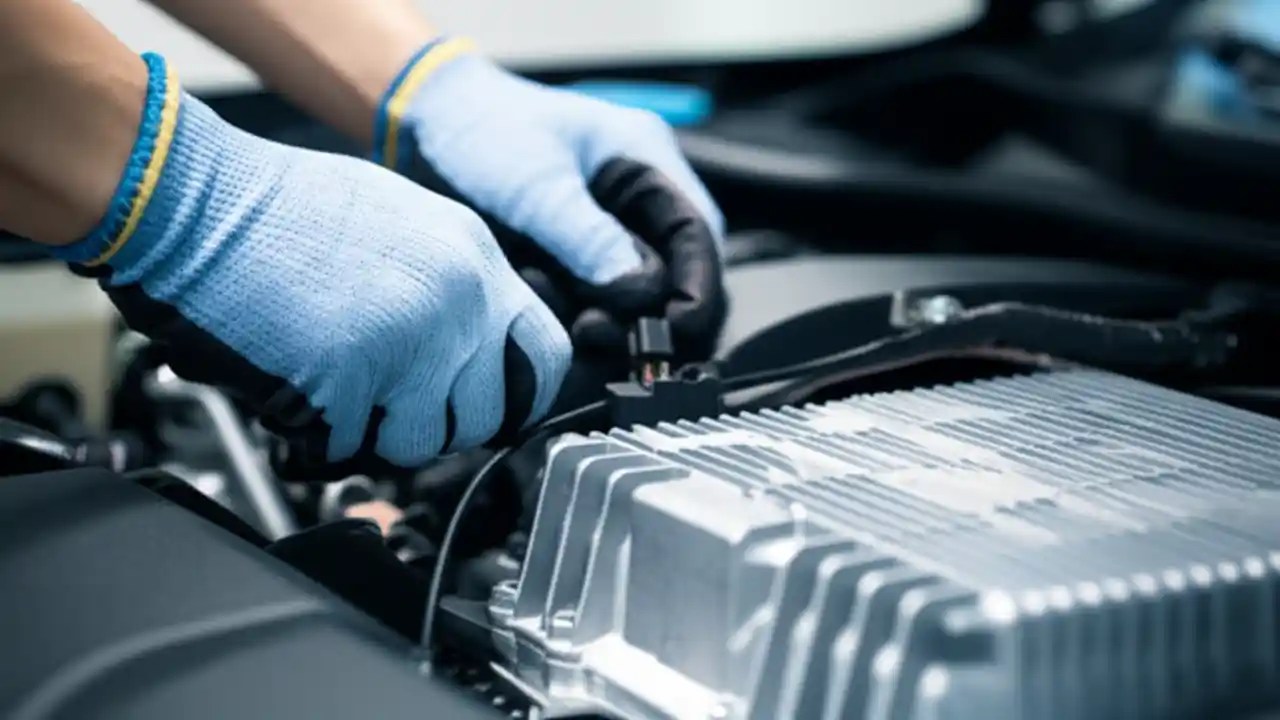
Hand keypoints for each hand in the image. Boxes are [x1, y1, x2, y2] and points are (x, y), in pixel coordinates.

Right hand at [56, 54, 569, 467]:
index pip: (547, 355)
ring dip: (379, 433)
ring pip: (423, 443)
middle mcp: (456, 301)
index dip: (518, 396)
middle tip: (392, 402)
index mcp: (473, 258)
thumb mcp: (404, 223)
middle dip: (439, 423)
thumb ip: (453, 284)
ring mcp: (408, 341)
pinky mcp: (350, 379)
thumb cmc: (279, 211)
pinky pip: (353, 446)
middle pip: (485, 416)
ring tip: (339, 384)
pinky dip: (321, 433)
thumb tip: (477, 346)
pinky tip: (299, 382)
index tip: (494, 410)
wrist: (195, 202)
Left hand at [375, 39, 726, 361]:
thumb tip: (640, 293)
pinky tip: (532, 301)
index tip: (671, 331)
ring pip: (631, 306)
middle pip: (674, 282)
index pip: (698, 240)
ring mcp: (603, 241)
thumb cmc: (482, 130)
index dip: (695, 292)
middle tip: (597, 335)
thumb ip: (589, 238)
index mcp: (648, 168)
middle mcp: (636, 209)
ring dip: (600, 323)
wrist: (423, 129)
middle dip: (646, 318)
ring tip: (559, 317)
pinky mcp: (571, 268)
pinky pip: (588, 310)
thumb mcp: (538, 183)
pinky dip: (565, 319)